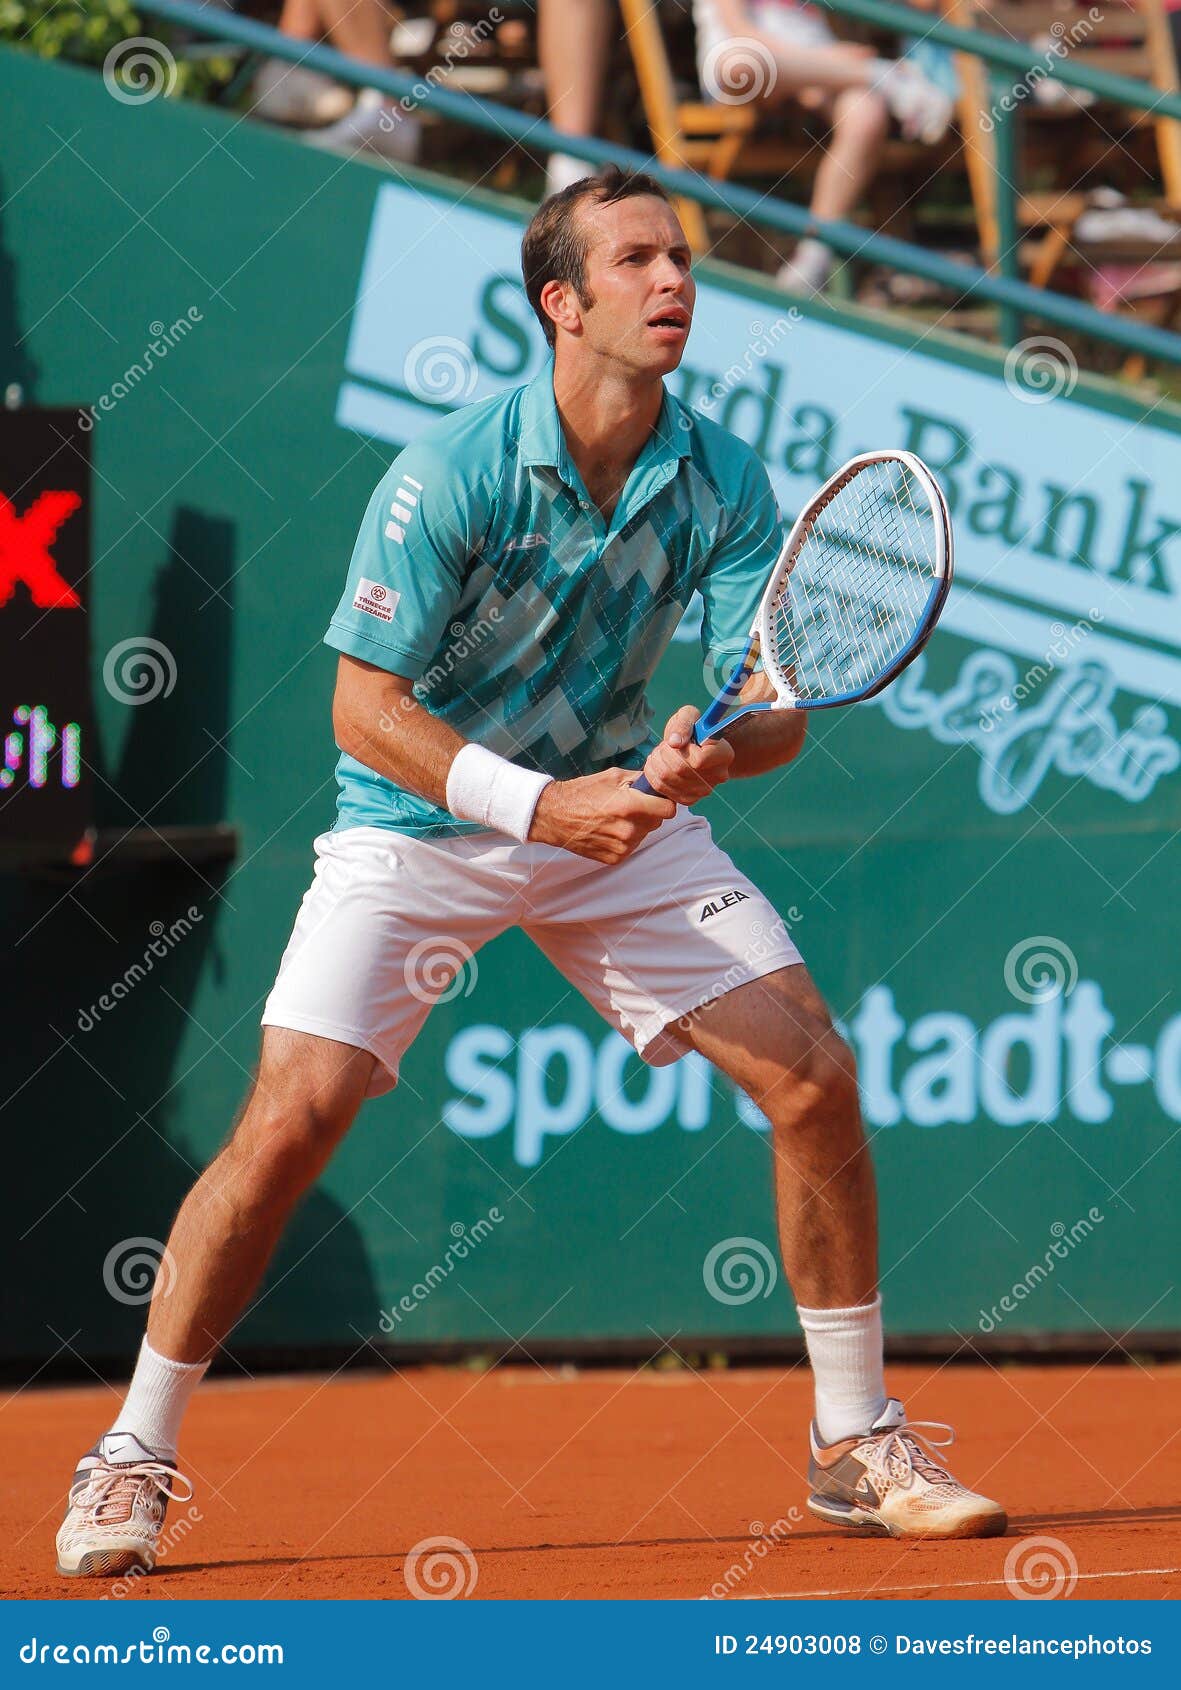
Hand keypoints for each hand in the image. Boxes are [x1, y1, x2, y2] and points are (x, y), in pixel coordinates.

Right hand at [529, 768, 675, 864]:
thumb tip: (657, 782)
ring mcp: (622, 847)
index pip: (669, 810)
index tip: (656, 799)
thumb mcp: (612, 777)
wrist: (554, 815)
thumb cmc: (581, 792)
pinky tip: (609, 829)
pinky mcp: (614, 858)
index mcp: (630, 806)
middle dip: (649, 813)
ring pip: (644, 835)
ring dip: (636, 827)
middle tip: (630, 806)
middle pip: (657, 822)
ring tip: (615, 818)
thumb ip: (639, 779)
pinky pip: (631, 847)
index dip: (664, 802)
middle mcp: (628, 830)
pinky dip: (625, 839)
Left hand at [639, 706, 733, 802]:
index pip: (699, 760)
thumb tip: (674, 742)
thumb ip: (683, 724)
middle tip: (664, 746)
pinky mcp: (689, 799)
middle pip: (680, 770)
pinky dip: (653, 775)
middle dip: (664, 754)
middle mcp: (718, 776)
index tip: (678, 741)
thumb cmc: (694, 729)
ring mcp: (704, 791)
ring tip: (659, 754)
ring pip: (668, 780)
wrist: (696, 746)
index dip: (682, 749)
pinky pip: (663, 790)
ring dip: (656, 763)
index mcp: (724, 754)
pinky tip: (657, 765)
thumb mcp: (690, 716)